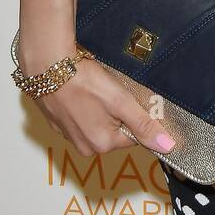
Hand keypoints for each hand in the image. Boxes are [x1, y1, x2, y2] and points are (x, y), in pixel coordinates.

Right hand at [18, 34, 175, 159]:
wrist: (47, 68)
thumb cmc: (84, 83)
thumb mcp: (121, 102)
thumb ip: (144, 125)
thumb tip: (168, 147)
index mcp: (102, 144)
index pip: (133, 135)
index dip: (136, 114)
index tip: (130, 97)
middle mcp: (85, 147)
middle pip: (116, 130)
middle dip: (118, 111)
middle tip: (111, 90)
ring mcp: (69, 136)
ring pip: (98, 123)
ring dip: (101, 108)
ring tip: (95, 89)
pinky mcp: (58, 124)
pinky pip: (81, 118)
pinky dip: (85, 106)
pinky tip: (82, 91)